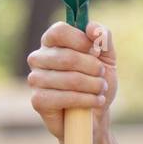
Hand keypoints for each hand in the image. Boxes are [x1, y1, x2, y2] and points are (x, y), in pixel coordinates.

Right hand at [27, 20, 116, 142]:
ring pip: (69, 79)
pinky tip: (95, 101)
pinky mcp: (38, 100)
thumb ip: (103, 37)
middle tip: (102, 76)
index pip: (59, 31)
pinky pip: (63, 97)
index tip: (96, 51)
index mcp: (52, 42)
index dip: (81, 40)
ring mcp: (35, 80)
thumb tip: (91, 28)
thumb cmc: (97, 82)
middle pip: (67, 57)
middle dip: (93, 68)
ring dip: (93, 85)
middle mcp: (39, 58)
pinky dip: (85, 100)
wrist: (95, 115)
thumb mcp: (107, 57)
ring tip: (100, 90)